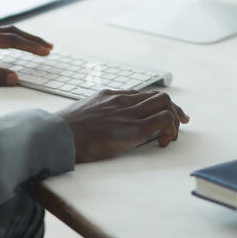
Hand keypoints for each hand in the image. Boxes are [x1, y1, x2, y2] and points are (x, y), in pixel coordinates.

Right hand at [57, 89, 188, 161]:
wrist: (58, 133)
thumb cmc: (63, 130)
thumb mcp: (81, 114)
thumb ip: (94, 114)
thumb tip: (95, 124)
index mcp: (110, 96)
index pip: (141, 94)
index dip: (154, 105)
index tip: (160, 116)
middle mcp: (122, 100)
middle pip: (158, 96)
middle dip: (173, 110)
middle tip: (178, 124)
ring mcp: (129, 112)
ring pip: (165, 103)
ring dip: (174, 119)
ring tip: (172, 135)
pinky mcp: (134, 128)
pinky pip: (163, 120)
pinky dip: (170, 129)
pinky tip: (164, 142)